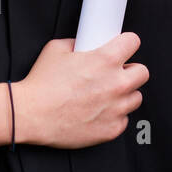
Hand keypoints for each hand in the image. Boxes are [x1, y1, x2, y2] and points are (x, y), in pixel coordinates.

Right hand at [13, 33, 148, 148]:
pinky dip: (114, 116)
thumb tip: (84, 44)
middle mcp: (116, 84)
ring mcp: (115, 108)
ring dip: (124, 95)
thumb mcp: (56, 49)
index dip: (127, 43)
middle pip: (142, 72)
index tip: (123, 47)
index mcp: (105, 60)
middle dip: (130, 71)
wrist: (29, 115)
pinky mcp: (111, 129)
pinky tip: (99, 112)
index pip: (134, 42)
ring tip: (105, 95)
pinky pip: (124, 119)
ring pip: (136, 97)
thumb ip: (77, 43)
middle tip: (116, 73)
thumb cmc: (41, 85)